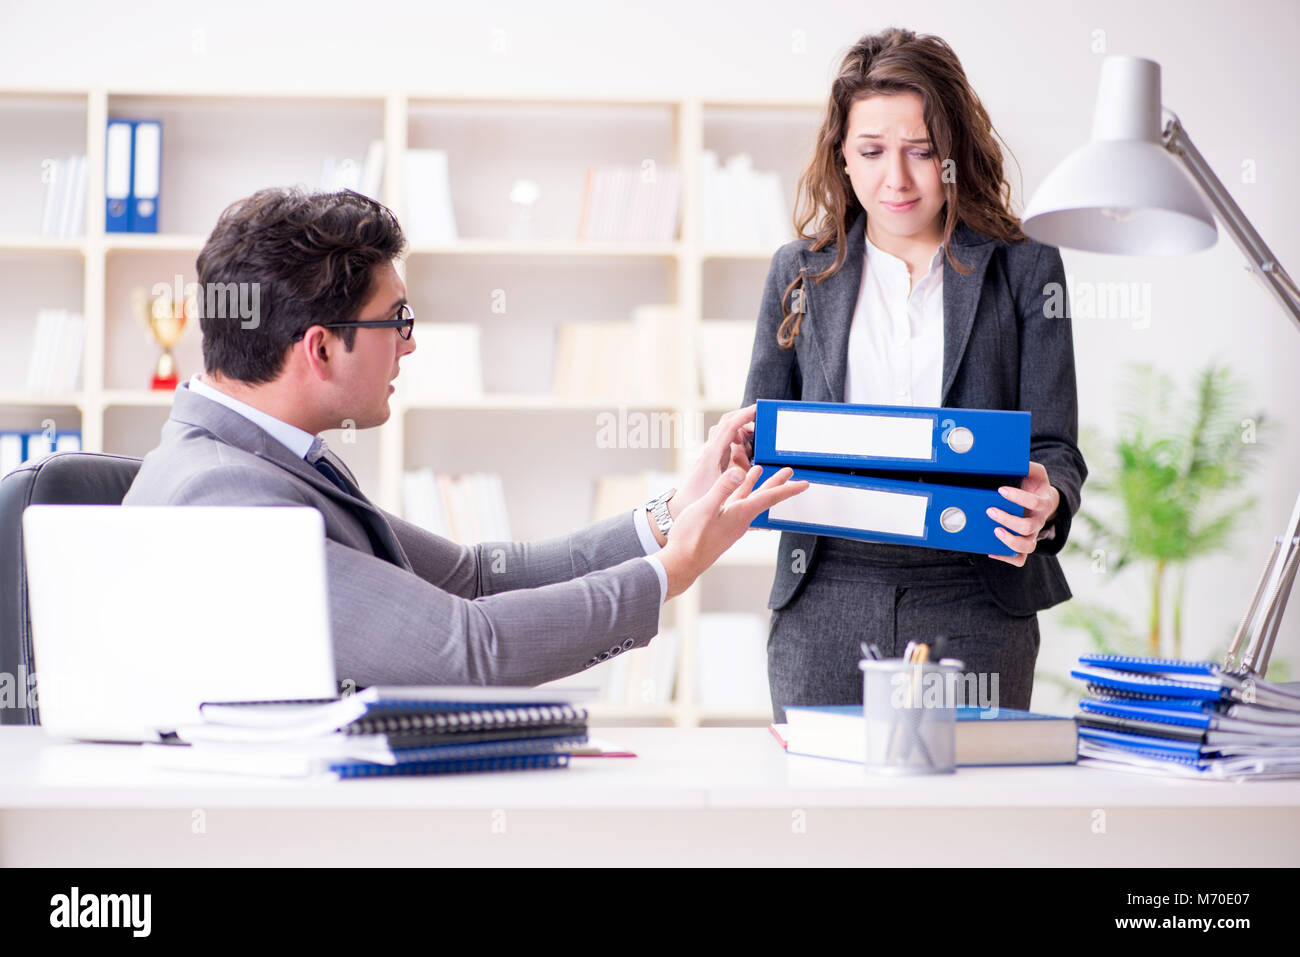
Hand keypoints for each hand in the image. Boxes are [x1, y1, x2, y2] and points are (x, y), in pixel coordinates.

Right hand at [658, 465, 806, 598]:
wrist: (682, 563)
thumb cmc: (691, 539)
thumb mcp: (706, 509)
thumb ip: (723, 489)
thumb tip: (740, 472)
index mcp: (741, 514)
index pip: (770, 498)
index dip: (788, 489)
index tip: (805, 484)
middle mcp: (740, 519)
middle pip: (764, 497)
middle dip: (777, 483)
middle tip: (790, 472)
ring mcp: (731, 523)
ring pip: (749, 499)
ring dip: (758, 484)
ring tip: (763, 470)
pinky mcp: (721, 524)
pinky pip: (736, 503)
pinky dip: (740, 491)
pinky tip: (738, 487)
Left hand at [663, 405, 757, 530]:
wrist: (678, 508)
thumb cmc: (695, 502)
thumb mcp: (716, 493)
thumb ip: (730, 483)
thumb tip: (746, 472)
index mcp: (712, 455)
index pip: (729, 427)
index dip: (744, 416)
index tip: (757, 410)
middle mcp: (710, 450)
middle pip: (727, 423)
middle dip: (744, 419)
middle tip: (760, 424)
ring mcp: (710, 454)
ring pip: (726, 432)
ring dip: (741, 434)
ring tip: (752, 448)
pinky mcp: (712, 460)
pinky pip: (726, 444)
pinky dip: (738, 445)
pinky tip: (745, 459)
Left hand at [985, 460, 1059, 567]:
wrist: (1045, 503)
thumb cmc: (1036, 486)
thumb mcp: (1037, 473)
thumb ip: (1029, 467)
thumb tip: (1016, 460)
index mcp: (1043, 503)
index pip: (1034, 503)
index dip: (1018, 498)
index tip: (1001, 490)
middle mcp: (1039, 521)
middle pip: (1028, 526)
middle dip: (1008, 519)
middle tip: (990, 510)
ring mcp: (1032, 535)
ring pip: (1027, 546)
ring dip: (1010, 541)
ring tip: (995, 531)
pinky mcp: (1024, 544)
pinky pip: (1020, 559)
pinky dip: (1007, 558)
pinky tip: (991, 552)